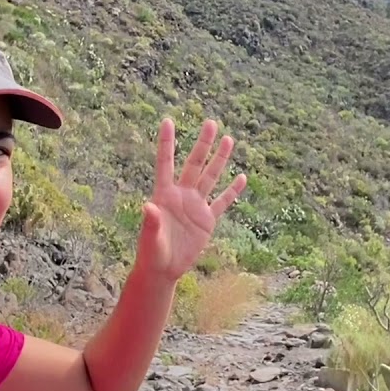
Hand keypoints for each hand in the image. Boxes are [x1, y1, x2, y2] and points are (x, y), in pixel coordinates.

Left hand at [134, 117, 247, 282]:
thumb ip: (151, 221)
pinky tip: (241, 177)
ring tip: (228, 139)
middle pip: (194, 163)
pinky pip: (222, 202)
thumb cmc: (151, 253)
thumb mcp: (150, 237)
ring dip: (219, 159)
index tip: (167, 120)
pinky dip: (232, 191)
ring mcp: (196, 206)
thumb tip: (148, 206)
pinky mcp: (207, 220)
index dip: (166, 142)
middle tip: (210, 122)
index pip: (166, 162)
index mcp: (164, 194)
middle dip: (203, 144)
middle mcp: (181, 195)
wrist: (163, 270)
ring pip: (210, 177)